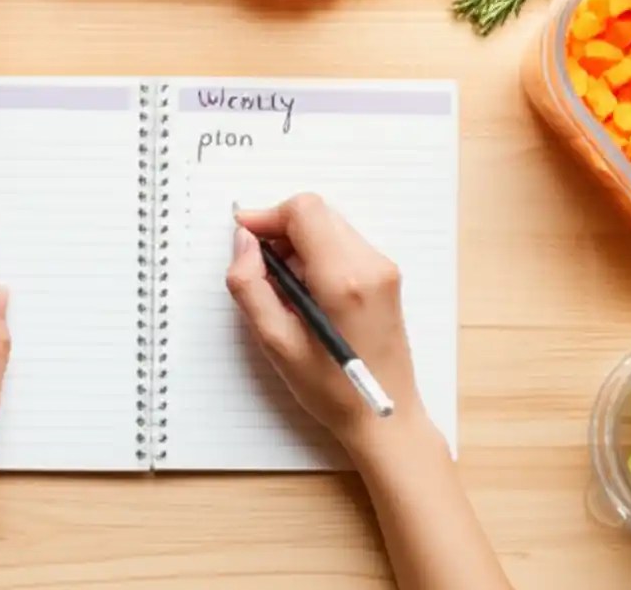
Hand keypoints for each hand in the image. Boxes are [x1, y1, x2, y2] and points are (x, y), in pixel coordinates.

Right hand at [225, 193, 432, 459]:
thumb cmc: (330, 390)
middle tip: (261, 271)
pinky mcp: (387, 278)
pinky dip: (317, 257)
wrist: (385, 418)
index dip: (267, 217)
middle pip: (317, 214)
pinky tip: (307, 295)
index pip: (304, 211)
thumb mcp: (276, 342)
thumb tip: (244, 243)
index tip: (243, 239)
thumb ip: (251, 286)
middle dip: (281, 232)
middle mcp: (371, 264)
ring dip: (298, 246)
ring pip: (329, 227)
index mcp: (344, 279)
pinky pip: (343, 246)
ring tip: (285, 292)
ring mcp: (384, 269)